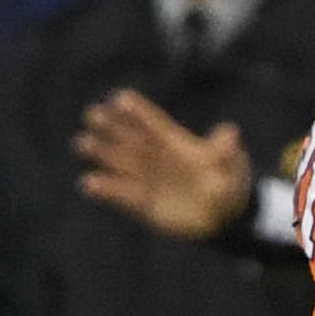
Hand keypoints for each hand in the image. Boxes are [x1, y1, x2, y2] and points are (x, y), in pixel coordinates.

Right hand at [75, 90, 253, 239]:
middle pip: (129, 137)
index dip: (138, 111)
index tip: (119, 98)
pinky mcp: (141, 202)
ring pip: (119, 161)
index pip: (153, 122)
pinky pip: (120, 193)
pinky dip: (105, 189)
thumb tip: (231, 132)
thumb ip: (225, 150)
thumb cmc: (228, 182)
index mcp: (174, 141)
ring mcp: (146, 178)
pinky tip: (88, 182)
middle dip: (111, 125)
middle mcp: (154, 156)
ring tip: (82, 142)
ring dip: (101, 152)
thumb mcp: (232, 164)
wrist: (222, 217)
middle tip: (92, 114)